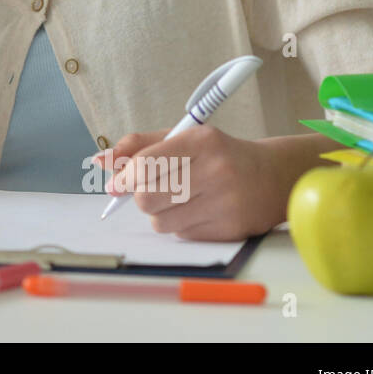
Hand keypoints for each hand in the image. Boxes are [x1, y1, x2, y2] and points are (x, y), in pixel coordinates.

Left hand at [95, 126, 286, 241]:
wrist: (272, 177)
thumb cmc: (218, 155)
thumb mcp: (182, 139)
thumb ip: (138, 147)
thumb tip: (100, 161)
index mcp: (201, 142)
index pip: (146, 163)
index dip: (124, 177)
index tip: (117, 183)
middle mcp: (215, 170)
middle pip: (147, 197)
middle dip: (139, 197)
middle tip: (146, 191)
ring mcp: (225, 202)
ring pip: (160, 221)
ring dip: (158, 213)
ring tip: (176, 200)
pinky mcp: (230, 229)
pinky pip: (181, 234)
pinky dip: (179, 224)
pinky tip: (197, 210)